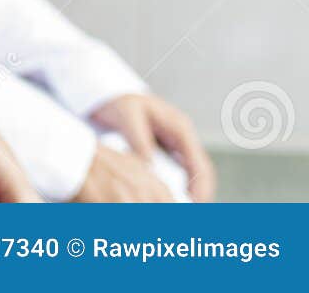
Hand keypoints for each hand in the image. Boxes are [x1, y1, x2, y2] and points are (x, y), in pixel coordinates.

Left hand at [91, 93, 215, 201]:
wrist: (108, 94)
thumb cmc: (118, 101)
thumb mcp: (127, 116)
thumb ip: (139, 139)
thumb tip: (150, 165)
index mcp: (179, 127)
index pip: (199, 161)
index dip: (200, 185)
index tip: (195, 203)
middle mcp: (182, 137)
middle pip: (201, 171)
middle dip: (200, 194)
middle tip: (191, 214)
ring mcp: (176, 145)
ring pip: (192, 175)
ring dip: (190, 193)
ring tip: (180, 212)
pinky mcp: (165, 152)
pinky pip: (177, 173)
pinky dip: (176, 188)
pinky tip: (165, 201)